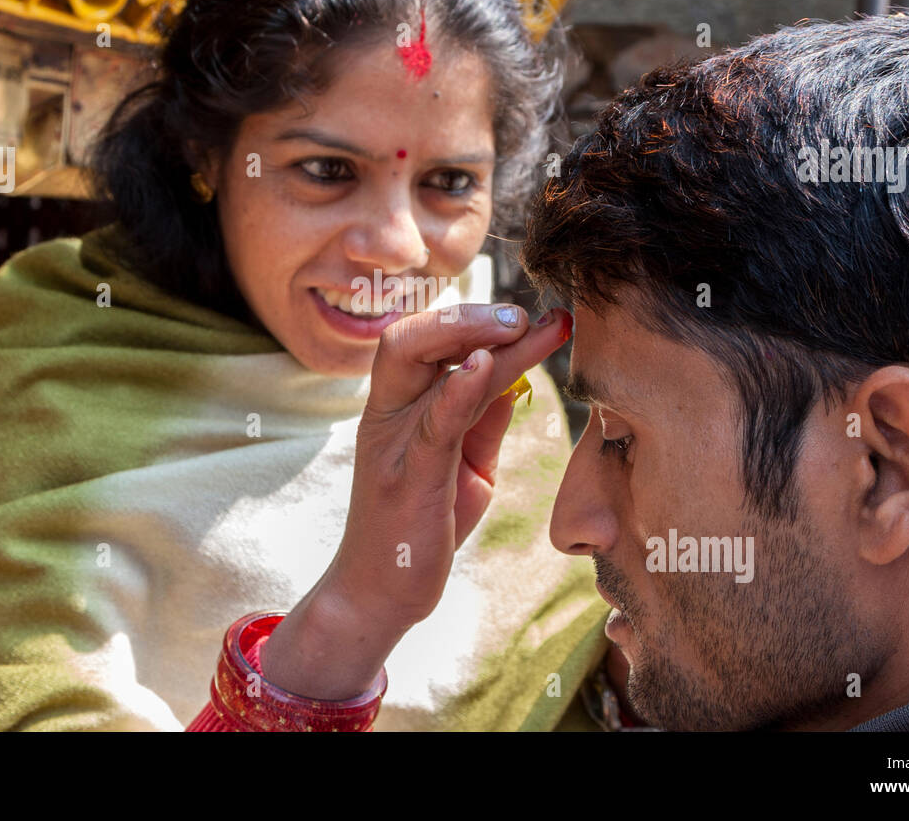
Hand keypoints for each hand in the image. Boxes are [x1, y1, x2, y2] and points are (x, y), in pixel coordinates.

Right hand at [260, 303, 572, 698]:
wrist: (379, 594)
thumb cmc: (419, 525)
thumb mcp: (462, 462)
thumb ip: (480, 417)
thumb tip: (515, 372)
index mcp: (398, 407)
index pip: (425, 341)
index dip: (473, 321)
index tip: (528, 318)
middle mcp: (387, 414)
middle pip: (409, 336)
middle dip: (469, 316)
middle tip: (524, 315)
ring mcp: (392, 442)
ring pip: (419, 365)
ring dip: (476, 338)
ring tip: (523, 325)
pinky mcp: (407, 477)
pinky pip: (432, 422)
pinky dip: (458, 389)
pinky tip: (484, 366)